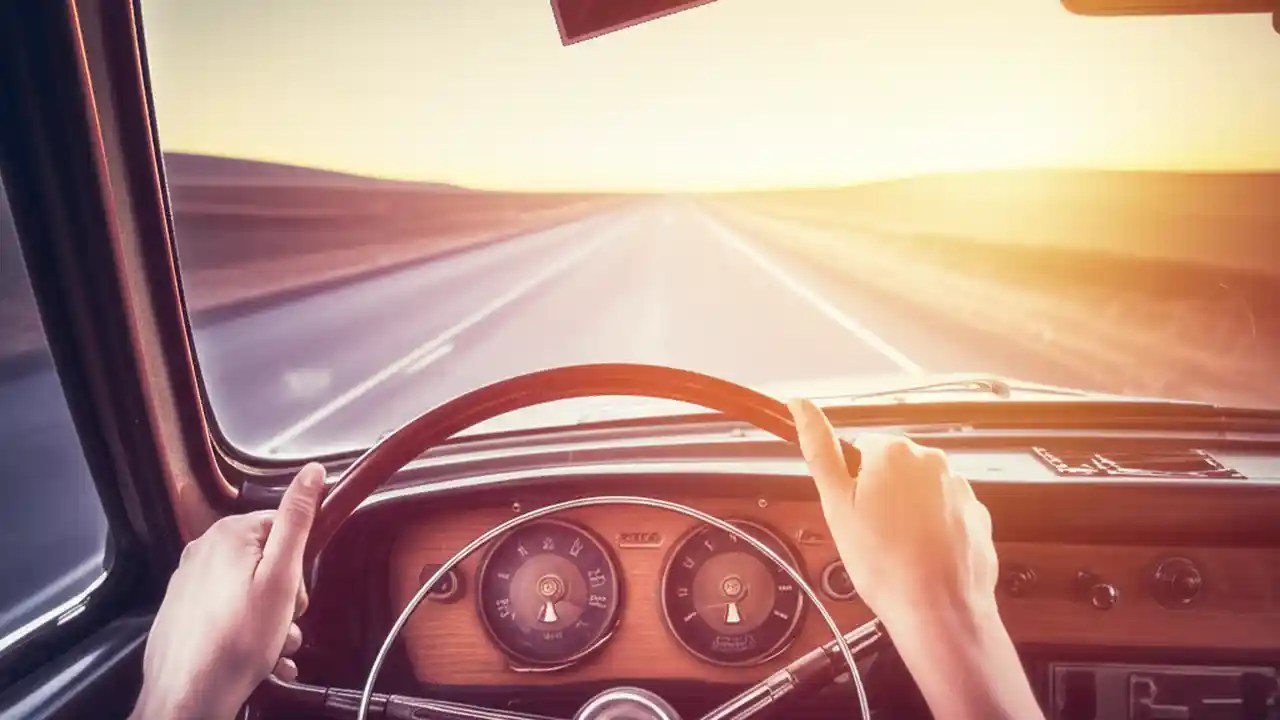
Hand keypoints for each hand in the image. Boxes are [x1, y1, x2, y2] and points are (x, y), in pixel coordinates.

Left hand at [131, 463, 325, 719]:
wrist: (188, 695)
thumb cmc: (236, 640)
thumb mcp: (282, 576)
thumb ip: (297, 520)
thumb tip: (312, 473)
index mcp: (228, 534)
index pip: (284, 528)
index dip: (300, 564)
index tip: (298, 593)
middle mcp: (203, 551)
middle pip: (268, 561)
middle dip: (287, 597)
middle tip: (285, 624)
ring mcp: (190, 582)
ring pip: (251, 590)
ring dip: (272, 621)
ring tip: (272, 648)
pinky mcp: (185, 611)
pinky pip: (230, 612)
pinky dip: (248, 632)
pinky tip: (258, 658)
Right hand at [788, 399, 995, 621]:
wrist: (939, 610)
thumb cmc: (881, 561)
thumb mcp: (836, 505)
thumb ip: (820, 450)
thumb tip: (800, 404)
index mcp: (893, 451)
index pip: (863, 447)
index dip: (853, 480)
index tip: (853, 511)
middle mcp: (932, 460)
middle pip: (895, 466)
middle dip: (882, 492)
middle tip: (871, 532)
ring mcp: (960, 487)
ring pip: (922, 489)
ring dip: (910, 509)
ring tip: (900, 549)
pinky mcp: (978, 514)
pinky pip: (947, 511)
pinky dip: (936, 527)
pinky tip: (925, 555)